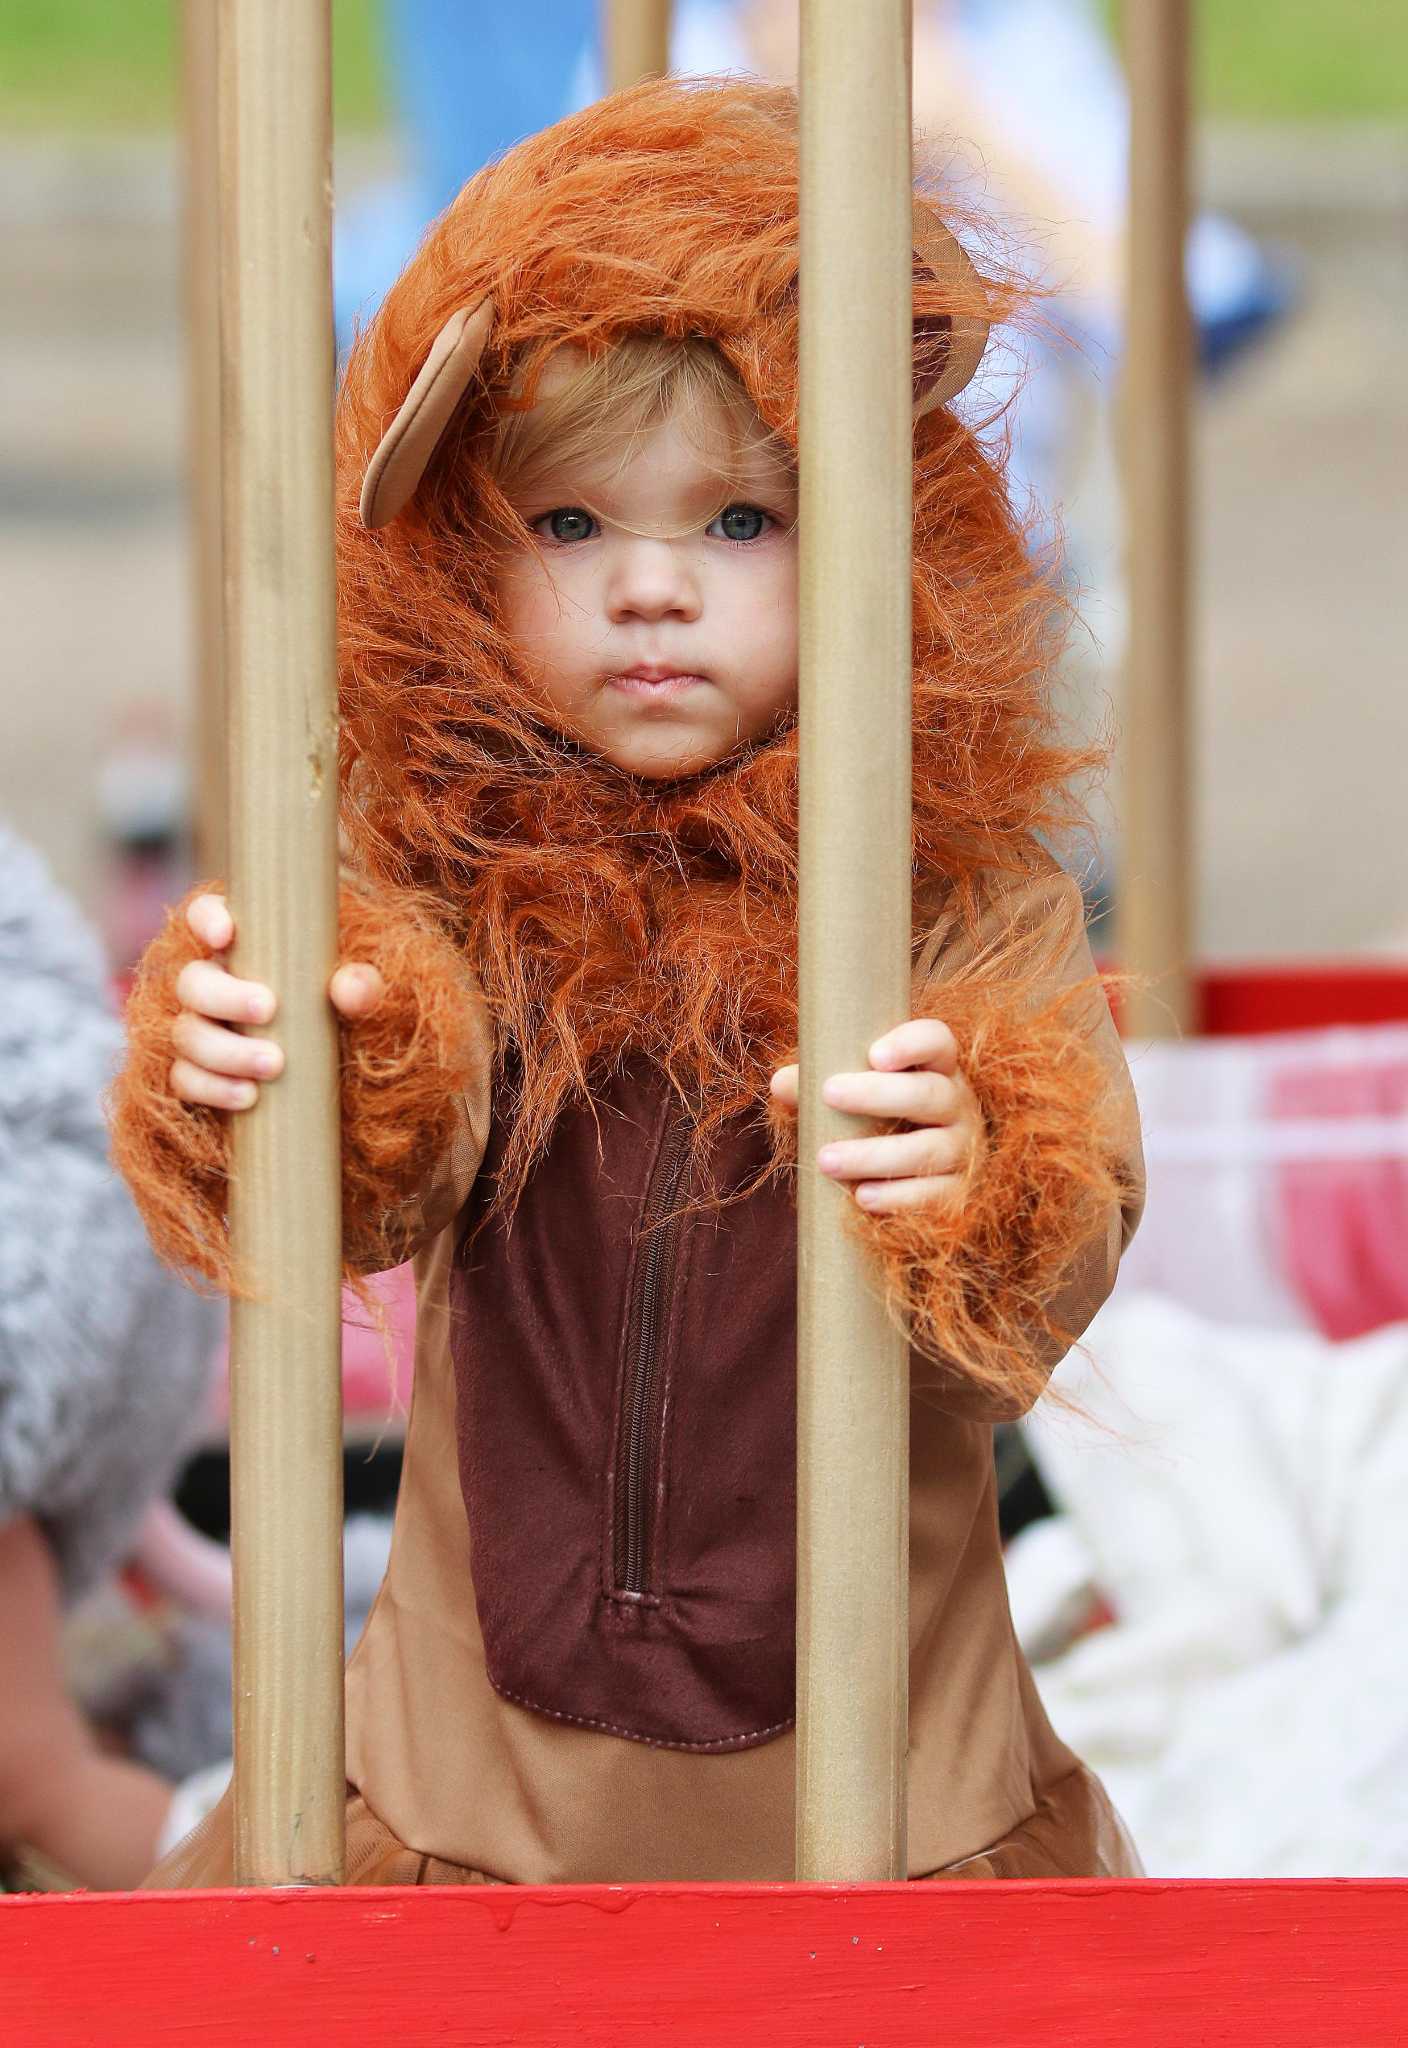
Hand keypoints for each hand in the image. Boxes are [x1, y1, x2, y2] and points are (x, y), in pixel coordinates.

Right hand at [168, 892, 384, 1112]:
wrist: (340, 1079)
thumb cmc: (344, 1018)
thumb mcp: (361, 998)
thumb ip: (362, 986)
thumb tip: (350, 990)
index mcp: (245, 950)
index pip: (205, 916)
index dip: (205, 918)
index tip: (225, 935)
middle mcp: (215, 985)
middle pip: (192, 981)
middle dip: (224, 997)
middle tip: (269, 1010)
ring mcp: (202, 1030)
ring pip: (187, 1034)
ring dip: (225, 1051)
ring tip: (273, 1065)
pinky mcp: (201, 1074)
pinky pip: (185, 1079)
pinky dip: (213, 1088)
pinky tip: (247, 1096)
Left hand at [768, 1019, 984, 1213]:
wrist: (913, 1175)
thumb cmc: (877, 1119)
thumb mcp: (852, 1096)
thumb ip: (816, 1084)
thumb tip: (780, 1084)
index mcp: (936, 1068)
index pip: (937, 1041)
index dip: (911, 1043)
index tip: (874, 1054)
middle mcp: (958, 1104)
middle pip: (929, 1094)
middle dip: (878, 1094)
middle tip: (829, 1093)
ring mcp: (963, 1149)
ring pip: (927, 1150)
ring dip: (874, 1155)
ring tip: (827, 1160)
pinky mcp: (959, 1191)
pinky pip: (934, 1196)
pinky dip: (898, 1197)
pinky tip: (863, 1197)